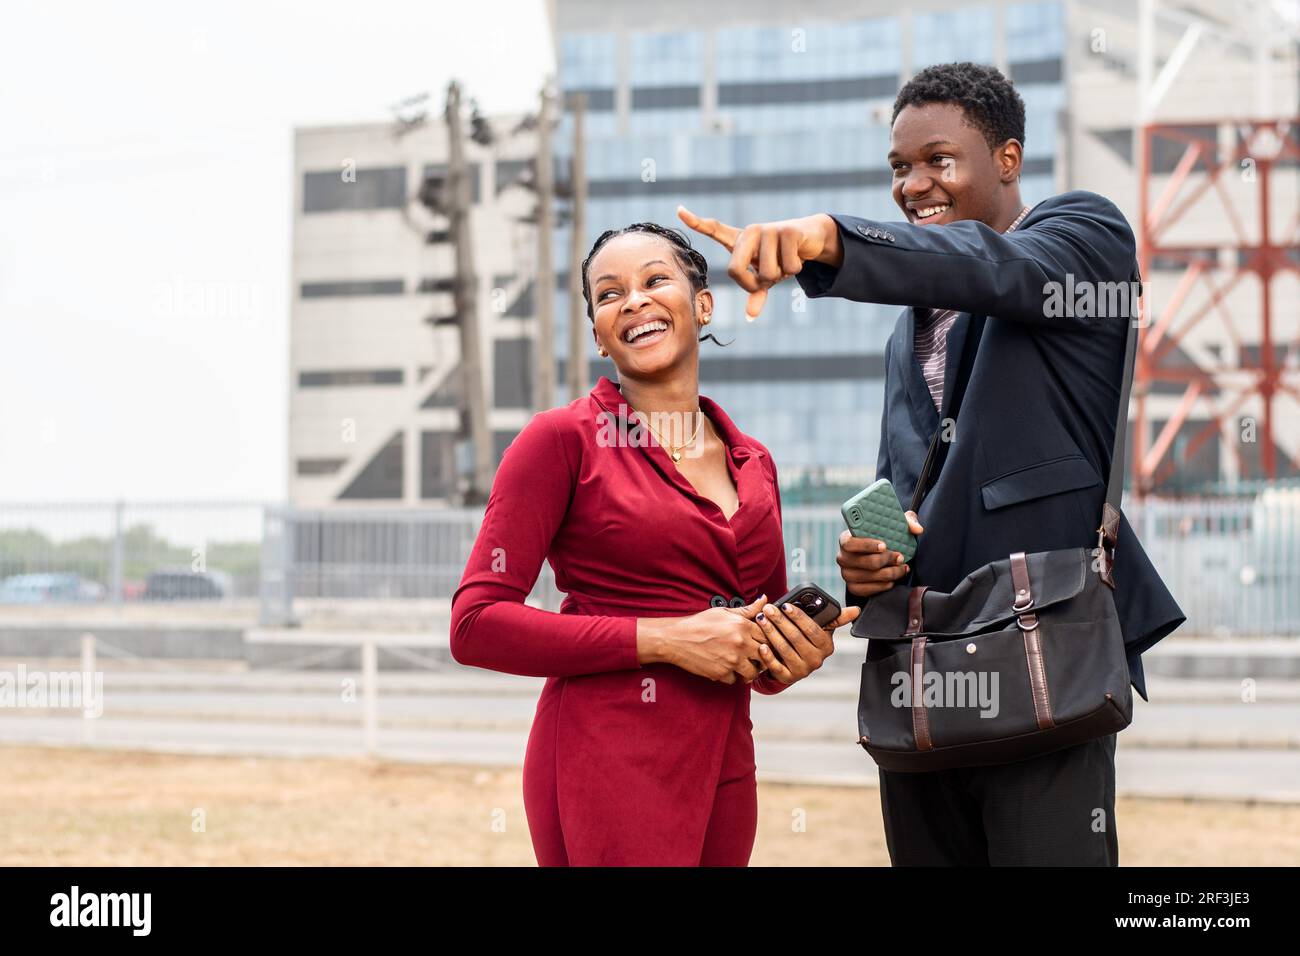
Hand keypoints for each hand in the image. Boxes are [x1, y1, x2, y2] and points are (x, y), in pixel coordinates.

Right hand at [640, 595, 768, 683]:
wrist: (677, 638)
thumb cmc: (700, 623)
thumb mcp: (724, 612)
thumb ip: (748, 609)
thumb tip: (764, 599)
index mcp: (743, 625)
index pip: (768, 636)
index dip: (768, 640)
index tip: (764, 643)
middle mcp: (740, 643)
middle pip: (765, 655)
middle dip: (762, 657)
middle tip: (757, 657)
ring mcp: (732, 660)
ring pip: (753, 672)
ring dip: (750, 670)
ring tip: (744, 665)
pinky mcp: (722, 673)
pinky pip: (736, 680)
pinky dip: (733, 677)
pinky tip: (728, 669)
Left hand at [676, 206, 842, 318]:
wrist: (810, 238)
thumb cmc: (780, 258)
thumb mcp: (766, 277)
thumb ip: (755, 292)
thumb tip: (750, 315)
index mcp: (739, 241)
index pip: (713, 229)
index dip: (696, 222)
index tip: (678, 210)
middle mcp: (750, 232)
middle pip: (735, 270)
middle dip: (753, 284)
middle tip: (767, 278)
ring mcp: (768, 229)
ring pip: (767, 273)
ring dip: (780, 276)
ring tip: (785, 262)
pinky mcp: (788, 231)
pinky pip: (788, 267)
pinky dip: (795, 269)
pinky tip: (797, 257)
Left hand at [751, 600, 859, 685]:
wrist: (794, 662)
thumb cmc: (807, 639)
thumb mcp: (821, 629)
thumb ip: (835, 618)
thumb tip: (856, 610)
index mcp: (826, 646)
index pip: (812, 629)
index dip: (798, 617)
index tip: (785, 605)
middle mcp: (816, 660)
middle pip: (796, 638)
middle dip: (780, 622)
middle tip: (768, 610)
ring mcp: (802, 670)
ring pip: (784, 649)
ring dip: (771, 633)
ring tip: (761, 620)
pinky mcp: (788, 678)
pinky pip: (776, 667)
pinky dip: (768, 656)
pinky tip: (761, 646)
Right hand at [836, 511, 924, 597]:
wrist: (878, 557)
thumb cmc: (883, 538)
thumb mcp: (894, 526)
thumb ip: (907, 522)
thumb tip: (918, 529)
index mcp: (846, 539)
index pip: (850, 543)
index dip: (866, 545)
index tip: (884, 546)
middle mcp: (843, 557)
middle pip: (864, 561)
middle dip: (886, 560)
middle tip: (900, 557)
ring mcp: (846, 573)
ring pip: (869, 576)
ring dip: (889, 573)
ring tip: (901, 568)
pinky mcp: (852, 587)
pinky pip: (866, 590)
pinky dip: (882, 586)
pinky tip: (892, 580)